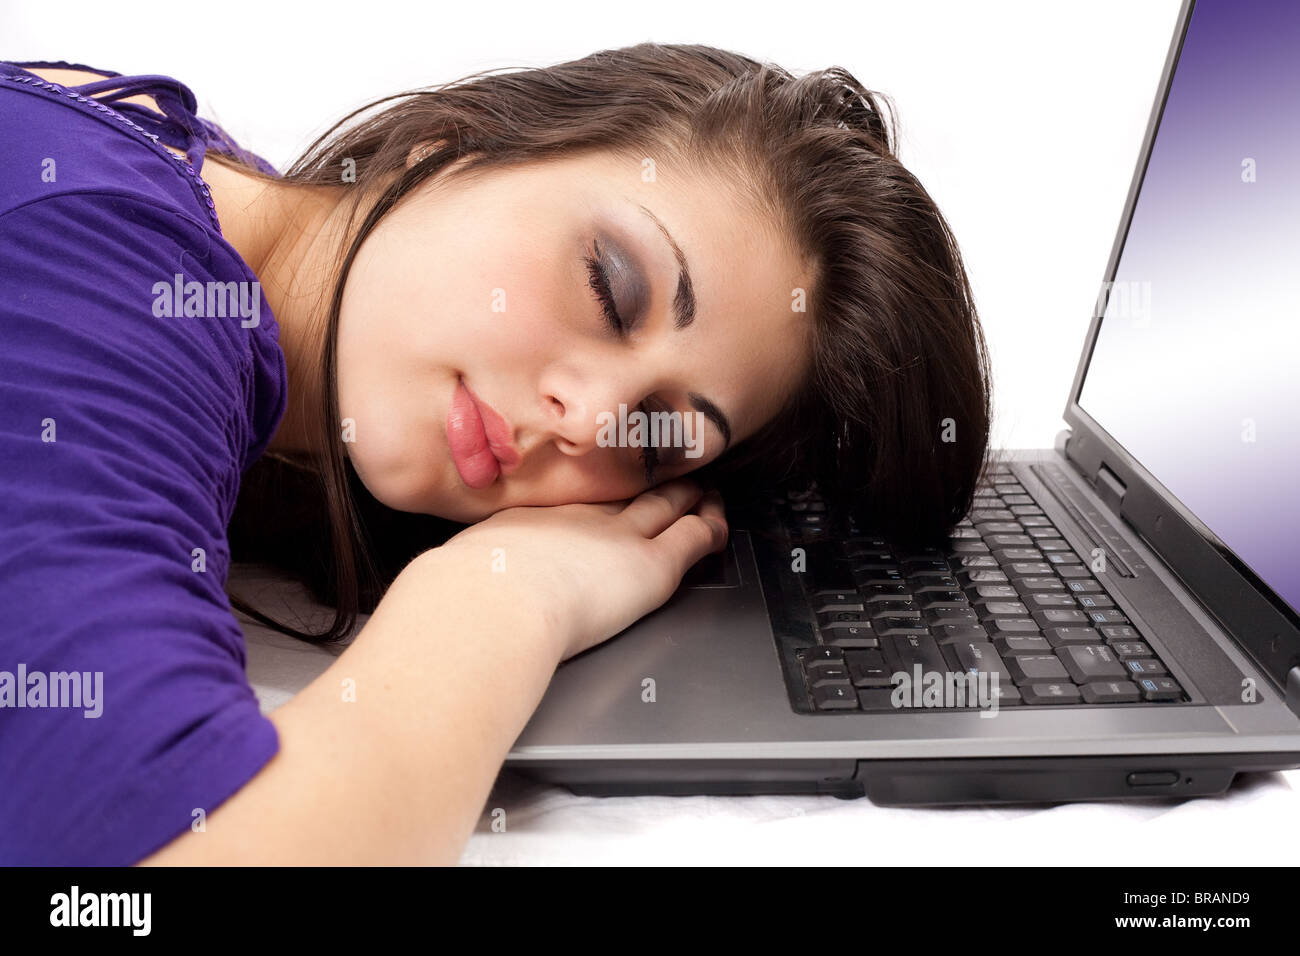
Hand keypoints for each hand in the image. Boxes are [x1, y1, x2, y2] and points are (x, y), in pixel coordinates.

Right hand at [432, 478, 727, 660]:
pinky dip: (711, 527)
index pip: (581, 494)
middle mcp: (583, 516)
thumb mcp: (463, 570)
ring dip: (688, 496)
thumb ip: (468, 574)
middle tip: (668, 460)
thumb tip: (443, 592)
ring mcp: (622, 535)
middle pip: (627, 486)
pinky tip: (720, 524)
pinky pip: (694, 537)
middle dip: (649, 474)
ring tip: (703, 489)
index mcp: (538, 517)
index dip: (603, 482)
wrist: (493, 604)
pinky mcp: (653, 564)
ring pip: (666, 504)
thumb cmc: (467, 597)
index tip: (610, 472)